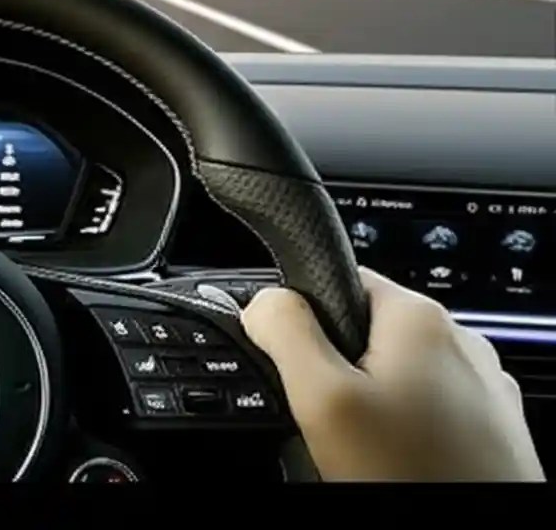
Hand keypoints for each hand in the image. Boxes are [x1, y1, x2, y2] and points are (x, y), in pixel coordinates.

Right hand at [242, 267, 543, 480]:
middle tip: (334, 426)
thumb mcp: (323, 399)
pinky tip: (399, 464)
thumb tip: (266, 300)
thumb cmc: (410, 475)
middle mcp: (461, 341)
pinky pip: (428, 413)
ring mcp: (482, 388)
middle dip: (339, 377)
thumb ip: (285, 334)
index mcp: (419, 317)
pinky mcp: (491, 428)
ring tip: (369, 454)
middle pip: (366, 335)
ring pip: (398, 379)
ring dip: (372, 409)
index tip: (301, 372)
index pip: (338, 282)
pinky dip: (405, 434)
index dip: (303, 323)